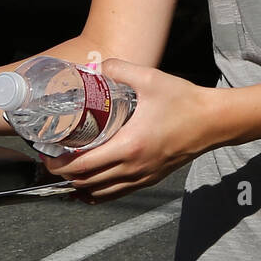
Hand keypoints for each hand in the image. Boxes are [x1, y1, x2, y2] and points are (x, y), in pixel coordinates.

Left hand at [42, 58, 219, 202]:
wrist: (213, 122)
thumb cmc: (184, 101)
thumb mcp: (150, 78)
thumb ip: (119, 69)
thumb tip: (97, 66)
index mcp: (129, 146)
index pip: (83, 166)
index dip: (59, 165)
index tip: (48, 156)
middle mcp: (133, 167)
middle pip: (86, 183)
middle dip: (64, 176)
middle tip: (52, 161)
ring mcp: (143, 177)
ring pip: (101, 193)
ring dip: (80, 186)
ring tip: (68, 172)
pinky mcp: (151, 179)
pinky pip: (118, 193)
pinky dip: (100, 193)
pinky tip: (91, 186)